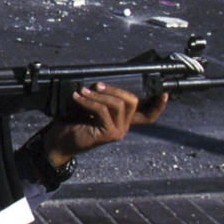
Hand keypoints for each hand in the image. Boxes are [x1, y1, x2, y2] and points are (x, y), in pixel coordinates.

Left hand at [43, 83, 166, 164]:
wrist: (59, 142)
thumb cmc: (72, 122)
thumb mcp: (90, 107)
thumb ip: (103, 99)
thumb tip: (103, 82)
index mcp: (123, 120)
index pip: (147, 116)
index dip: (158, 106)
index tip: (164, 93)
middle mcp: (124, 127)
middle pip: (132, 102)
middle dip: (114, 89)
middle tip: (96, 85)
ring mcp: (118, 132)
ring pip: (118, 105)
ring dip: (99, 95)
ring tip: (82, 91)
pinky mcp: (109, 134)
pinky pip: (103, 111)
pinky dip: (89, 102)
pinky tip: (77, 98)